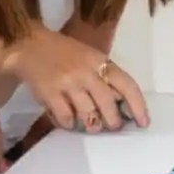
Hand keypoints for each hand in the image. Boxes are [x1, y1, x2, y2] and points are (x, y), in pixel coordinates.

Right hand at [4, 26, 148, 131]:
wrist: (29, 46)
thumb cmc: (65, 53)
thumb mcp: (90, 58)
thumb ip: (105, 77)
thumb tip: (122, 105)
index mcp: (100, 61)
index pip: (127, 85)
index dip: (138, 106)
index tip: (143, 122)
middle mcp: (86, 72)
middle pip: (108, 103)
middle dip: (114, 121)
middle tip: (113, 126)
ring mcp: (68, 83)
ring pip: (89, 114)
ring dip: (94, 125)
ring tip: (93, 127)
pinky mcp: (50, 94)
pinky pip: (66, 118)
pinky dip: (70, 124)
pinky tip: (70, 121)